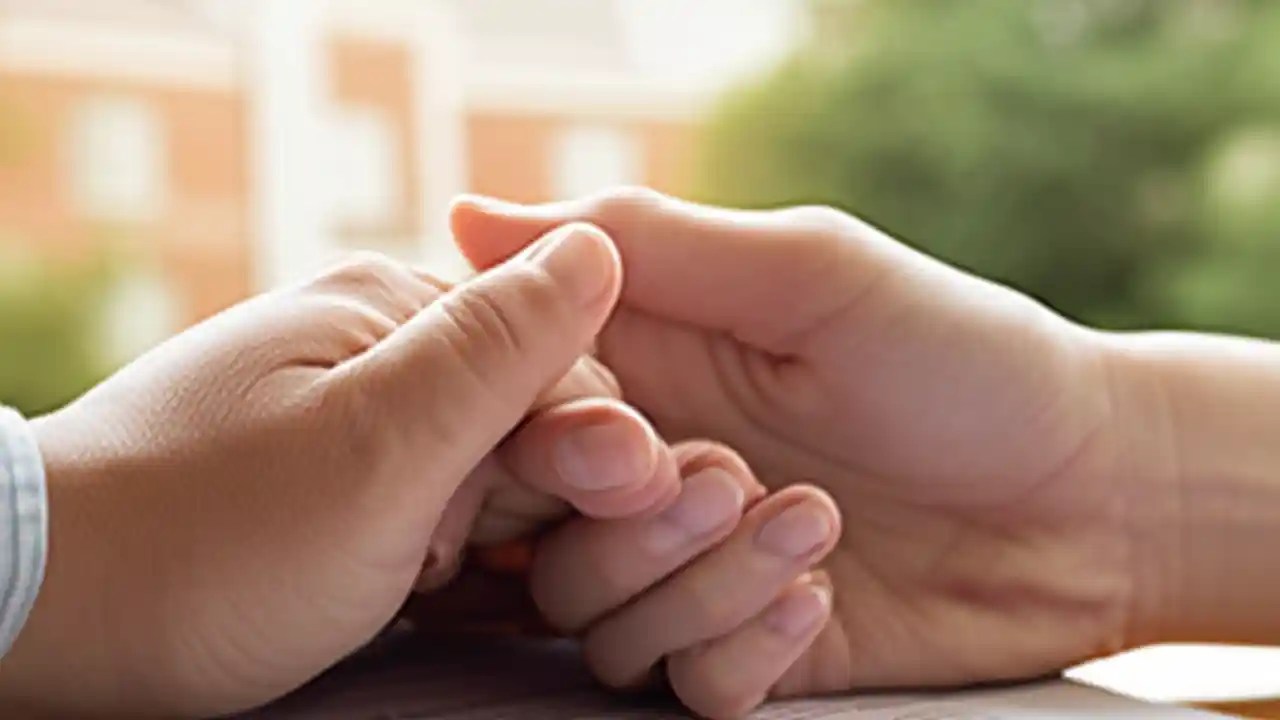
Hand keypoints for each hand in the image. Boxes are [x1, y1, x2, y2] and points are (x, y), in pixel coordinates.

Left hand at [0, 223, 660, 716]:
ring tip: (405, 583)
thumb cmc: (211, 547)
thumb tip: (599, 249)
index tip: (560, 541)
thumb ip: (499, 351)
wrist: (51, 619)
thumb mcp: (379, 449)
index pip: (567, 368)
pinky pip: (433, 506)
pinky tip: (405, 590)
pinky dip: (439, 558)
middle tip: (439, 566)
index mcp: (396, 310)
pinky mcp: (335, 472)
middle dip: (522, 507)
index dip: (588, 460)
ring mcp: (355, 408)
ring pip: (488, 473)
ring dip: (478, 541)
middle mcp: (380, 343)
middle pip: (531, 420)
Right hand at [452, 191, 1132, 703]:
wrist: (1091, 489)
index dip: (538, 440)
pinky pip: (686, 686)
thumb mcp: (808, 272)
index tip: (623, 435)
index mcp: (649, 373)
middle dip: (626, 524)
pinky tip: (822, 600)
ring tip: (815, 522)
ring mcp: (700, 572)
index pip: (515, 417)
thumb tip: (467, 213)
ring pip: (602, 623)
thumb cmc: (959, 356)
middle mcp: (655, 477)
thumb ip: (646, 244)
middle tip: (731, 478)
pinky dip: (741, 648)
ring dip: (698, 582)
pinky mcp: (755, 653)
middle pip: (540, 537)